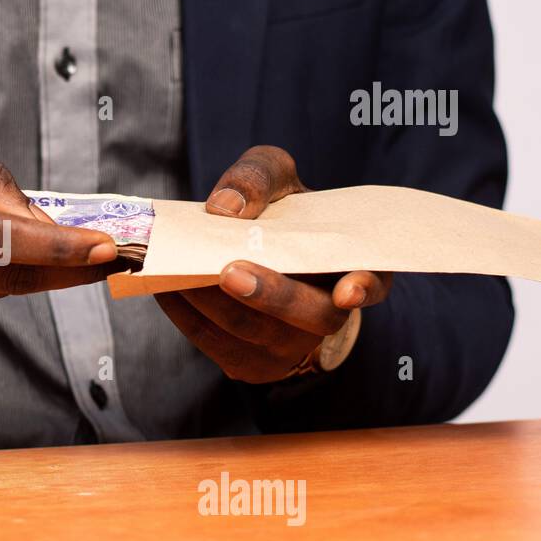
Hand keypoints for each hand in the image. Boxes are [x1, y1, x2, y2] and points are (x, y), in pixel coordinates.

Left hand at [155, 145, 392, 381]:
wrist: (250, 253)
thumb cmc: (276, 213)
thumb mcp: (274, 177)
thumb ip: (257, 177)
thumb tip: (226, 207)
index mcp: (352, 266)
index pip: (374, 282)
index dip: (365, 287)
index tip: (348, 291)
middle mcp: (329, 313)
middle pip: (311, 316)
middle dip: (270, 296)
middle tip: (228, 272)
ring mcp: (291, 347)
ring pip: (254, 332)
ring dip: (212, 302)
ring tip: (177, 270)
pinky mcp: (250, 363)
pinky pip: (215, 344)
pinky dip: (187, 314)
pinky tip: (165, 287)